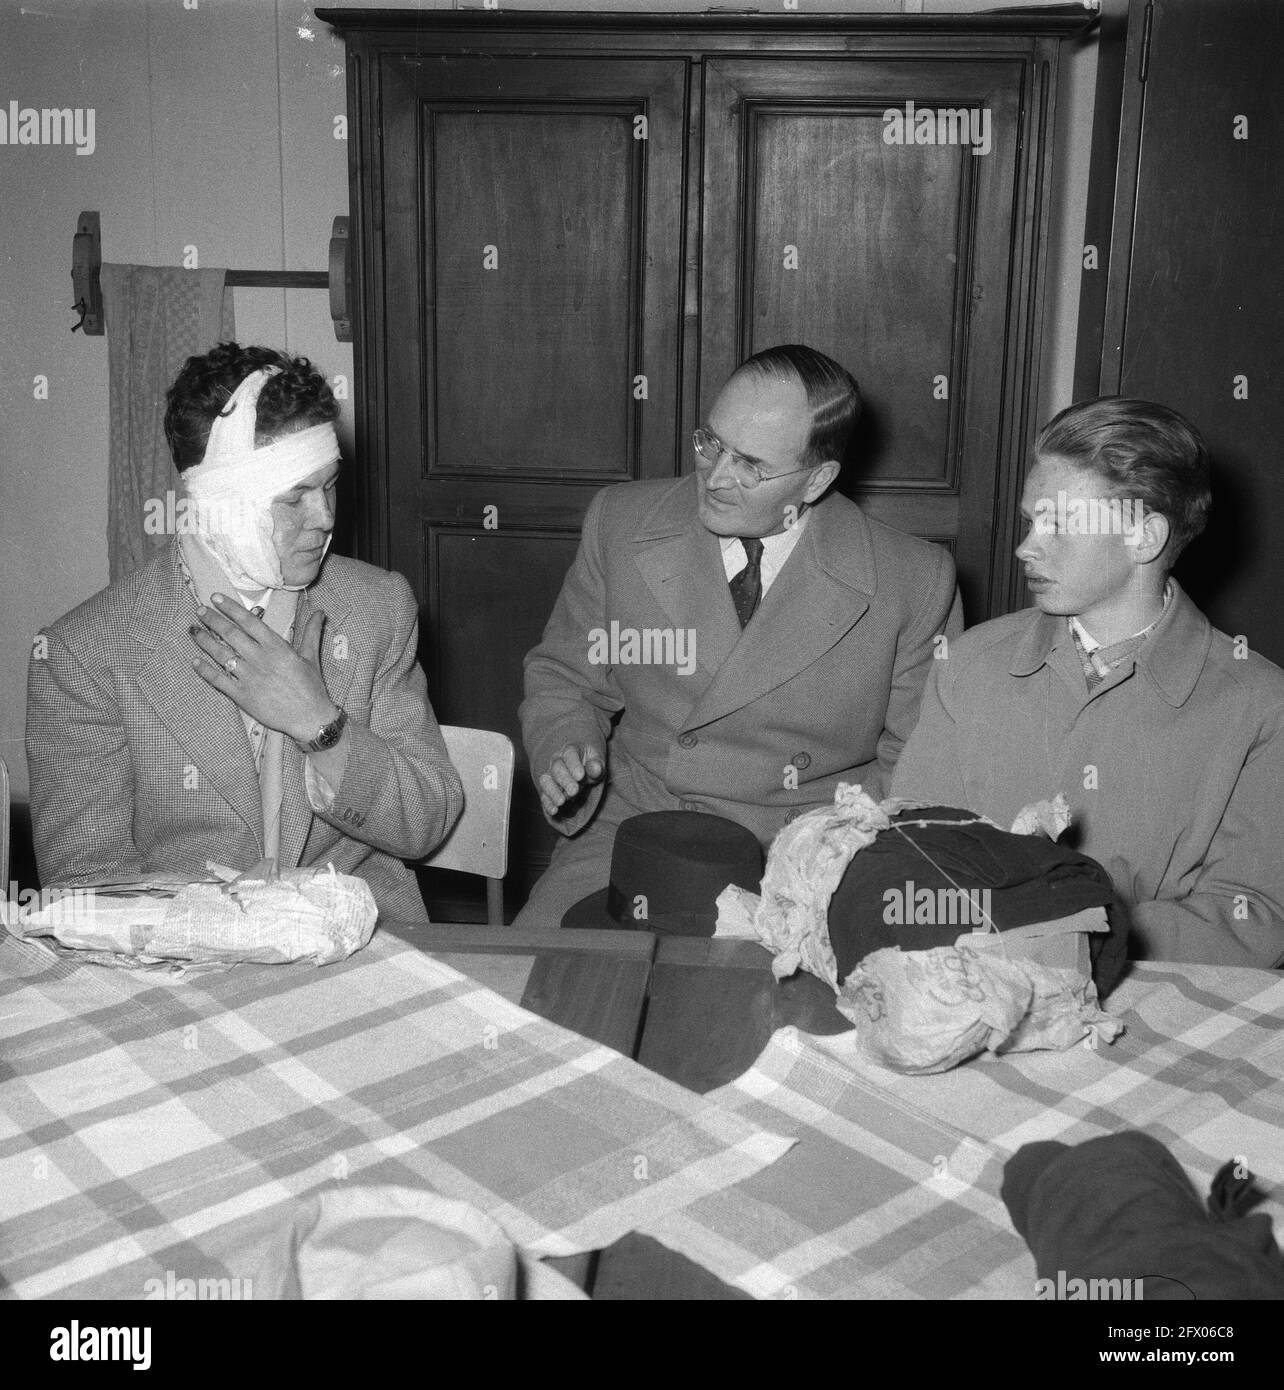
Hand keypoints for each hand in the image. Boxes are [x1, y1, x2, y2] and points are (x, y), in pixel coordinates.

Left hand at [190, 594, 336, 743]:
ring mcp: (249, 677)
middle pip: (230, 634)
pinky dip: (205, 670)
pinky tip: (195, 661)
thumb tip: (320, 612)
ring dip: (204, 640)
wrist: (310, 718)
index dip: (230, 608)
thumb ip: (311, 632)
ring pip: (220, 654)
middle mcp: (260, 659)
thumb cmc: (312, 687)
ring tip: (193, 630)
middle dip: (212, 620)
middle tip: (200, 611)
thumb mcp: (311, 656)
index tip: (216, 598)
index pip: (249, 622)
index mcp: (277, 647)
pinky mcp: (242, 695)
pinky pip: (218, 680)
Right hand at [538, 742, 605, 816]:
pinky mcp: (548, 789)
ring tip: (562, 802)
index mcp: (571, 750)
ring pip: (546, 781)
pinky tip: (554, 811)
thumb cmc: (590, 763)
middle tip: (574, 791)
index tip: (580, 776)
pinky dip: (547, 803)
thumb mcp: (597, 762)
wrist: (582, 769)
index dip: (574, 765)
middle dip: (565, 781)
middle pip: (557, 768)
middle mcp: (557, 761)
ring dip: (553, 792)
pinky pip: (544, 795)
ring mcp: (551, 775)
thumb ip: (596, 766)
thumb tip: (596, 769)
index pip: (570, 755)